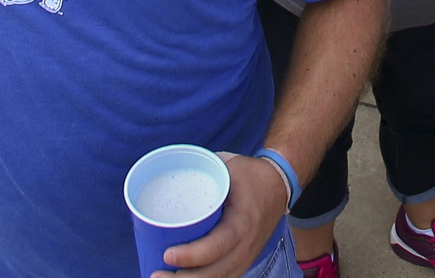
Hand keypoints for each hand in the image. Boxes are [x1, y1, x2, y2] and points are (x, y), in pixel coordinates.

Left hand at [157, 152, 288, 277]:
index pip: (217, 246)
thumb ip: (202, 174)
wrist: (280, 185)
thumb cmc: (251, 175)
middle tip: (155, 275)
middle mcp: (247, 244)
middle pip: (215, 273)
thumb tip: (167, 175)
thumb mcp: (228, 167)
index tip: (167, 255)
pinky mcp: (244, 260)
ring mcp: (247, 256)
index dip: (192, 255)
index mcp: (243, 221)